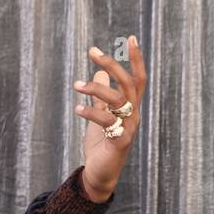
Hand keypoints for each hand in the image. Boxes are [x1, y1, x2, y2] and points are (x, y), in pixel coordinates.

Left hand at [73, 37, 146, 201]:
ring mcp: (129, 128)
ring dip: (96, 88)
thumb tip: (99, 74)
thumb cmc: (101, 145)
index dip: (136, 59)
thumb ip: (101, 98)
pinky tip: (77, 108)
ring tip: (76, 84)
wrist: (101, 174)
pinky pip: (107, 122)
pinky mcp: (120, 141)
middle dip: (112, 64)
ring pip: (117, 100)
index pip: (138, 79)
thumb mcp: (99, 117)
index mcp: (130, 108)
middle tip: (92, 51)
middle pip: (128, 83)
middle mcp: (134, 115)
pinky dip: (91, 112)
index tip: (130, 38)